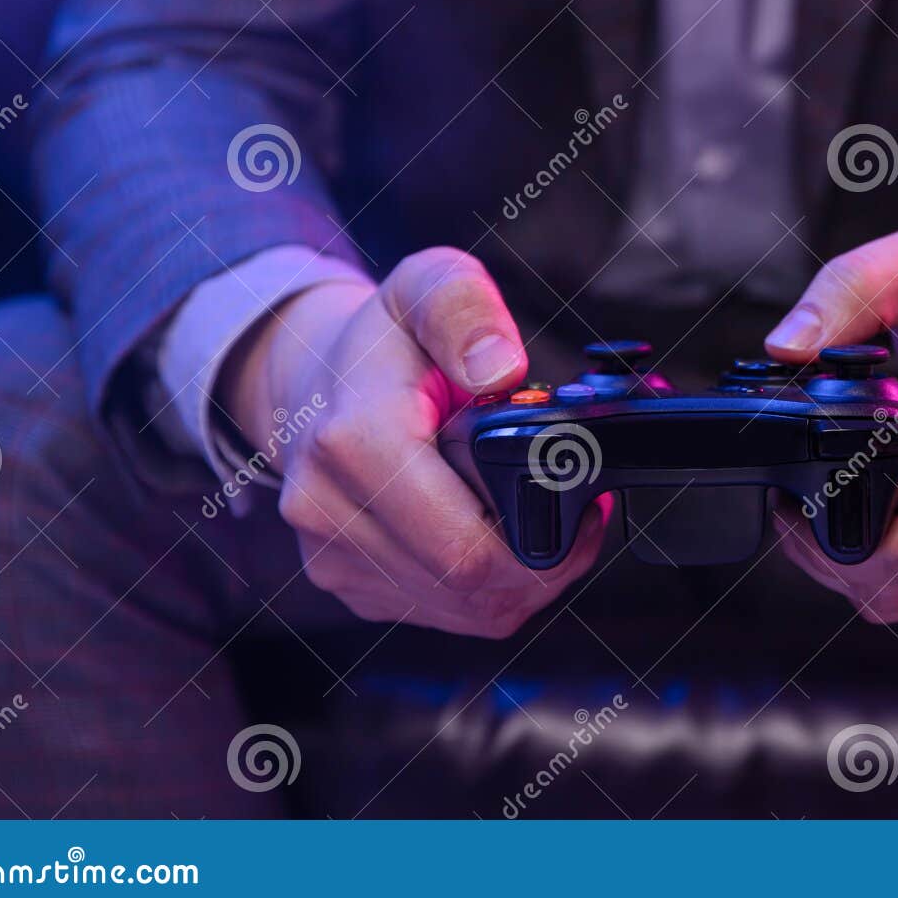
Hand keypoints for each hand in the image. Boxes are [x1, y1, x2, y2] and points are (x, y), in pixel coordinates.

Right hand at [220, 248, 607, 637]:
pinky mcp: (346, 582)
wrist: (313, 377)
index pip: (465, 548)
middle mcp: (328, 508)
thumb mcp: (428, 285)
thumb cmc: (386, 338)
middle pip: (472, 588)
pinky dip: (486, 588)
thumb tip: (501, 371)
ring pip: (464, 610)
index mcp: (352, 441)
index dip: (546, 541)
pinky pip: (441, 612)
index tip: (584, 504)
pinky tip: (501, 538)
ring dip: (521, 579)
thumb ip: (467, 311)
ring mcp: (332, 554)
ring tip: (543, 520)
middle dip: (544, 563)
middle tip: (579, 517)